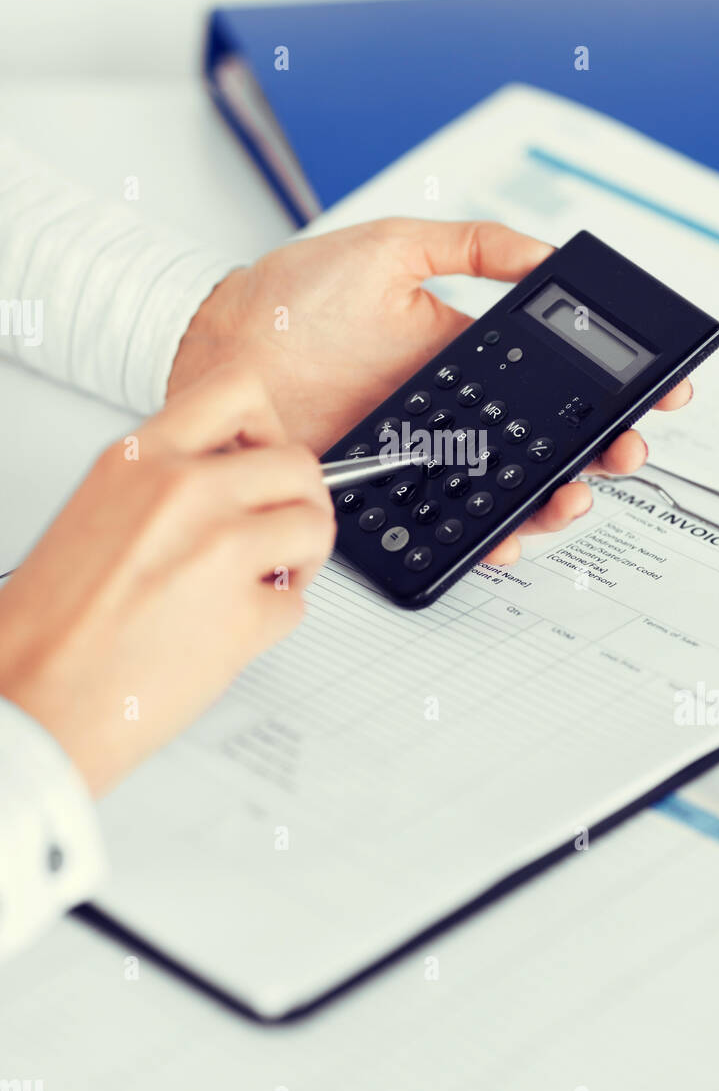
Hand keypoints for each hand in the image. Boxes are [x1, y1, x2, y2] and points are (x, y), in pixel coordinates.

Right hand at [0, 368, 333, 795]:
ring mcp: (220, 550)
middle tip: (283, 531)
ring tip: (269, 579)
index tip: (263, 458)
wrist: (32, 700)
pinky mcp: (245, 615)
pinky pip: (298, 604)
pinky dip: (276, 618)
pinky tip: (234, 629)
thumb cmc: (49, 625)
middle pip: (298, 463)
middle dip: (302, 500)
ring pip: (315, 524)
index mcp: (140, 459)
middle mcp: (185, 492)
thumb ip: (163, 485)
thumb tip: (227, 481)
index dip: (269, 426)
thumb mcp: (95, 512)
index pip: (240, 390)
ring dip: (305, 556)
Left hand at [169, 219, 692, 562]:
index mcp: (465, 356)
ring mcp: (424, 458)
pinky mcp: (389, 496)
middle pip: (547, 446)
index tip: (658, 391)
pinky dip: (485, 538)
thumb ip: (470, 246)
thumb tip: (545, 251)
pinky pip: (448, 524)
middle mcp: (454, 412)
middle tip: (625, 451)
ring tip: (574, 495)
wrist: (221, 349)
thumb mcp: (388, 248)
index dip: (610, 389)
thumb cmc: (292, 296)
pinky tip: (505, 534)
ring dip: (554, 501)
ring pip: (509, 492)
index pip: (555, 380)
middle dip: (600, 453)